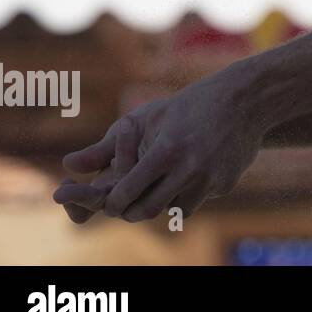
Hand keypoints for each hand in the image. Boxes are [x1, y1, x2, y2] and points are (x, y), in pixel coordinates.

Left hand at [54, 71, 263, 222]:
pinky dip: (187, 193)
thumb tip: (66, 166)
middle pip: (146, 211)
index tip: (109, 199)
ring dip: (161, 202)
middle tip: (127, 202)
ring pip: (173, 210)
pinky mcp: (225, 185)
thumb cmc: (188, 106)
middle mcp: (189, 169)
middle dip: (130, 210)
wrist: (246, 100)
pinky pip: (197, 200)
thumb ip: (105, 147)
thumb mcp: (146, 119)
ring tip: (160, 183)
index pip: (126, 194)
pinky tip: (192, 172)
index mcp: (166, 151)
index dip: (112, 201)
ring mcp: (211, 179)